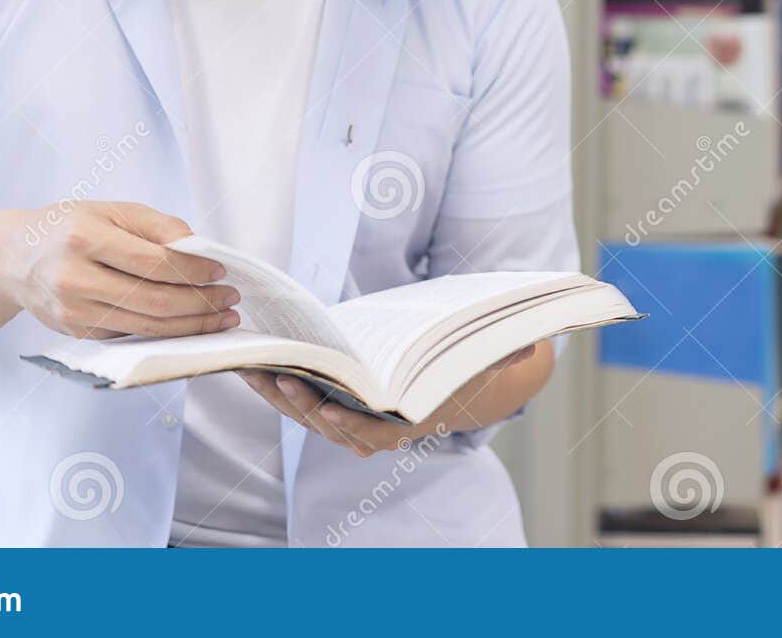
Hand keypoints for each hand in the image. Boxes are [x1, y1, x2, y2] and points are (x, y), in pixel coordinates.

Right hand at [0, 201, 239, 339]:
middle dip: (201, 303)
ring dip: (192, 326)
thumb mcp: (109, 209)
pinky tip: (191, 326)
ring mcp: (74, 312)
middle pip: (153, 301)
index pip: (153, 262)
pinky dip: (167, 334)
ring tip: (222, 317)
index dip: (193, 271)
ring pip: (146, 327)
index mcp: (84, 238)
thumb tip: (198, 247)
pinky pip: (131, 336)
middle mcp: (74, 278)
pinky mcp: (77, 332)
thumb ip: (156, 225)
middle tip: (230, 299)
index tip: (221, 271)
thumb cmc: (67, 227)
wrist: (12, 258)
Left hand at [237, 345, 538, 457]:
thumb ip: (507, 357)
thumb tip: (530, 348)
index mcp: (408, 424)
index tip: (325, 409)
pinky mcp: (329, 404)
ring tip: (253, 367)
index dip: (348, 424)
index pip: (375, 434)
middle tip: (279, 378)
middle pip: (330, 425)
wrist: (452, 383)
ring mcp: (348, 420)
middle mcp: (374, 430)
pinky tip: (252, 365)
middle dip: (301, 404)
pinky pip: (297, 400)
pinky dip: (273, 387)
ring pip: (306, 415)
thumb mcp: (489, 362)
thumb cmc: (466, 369)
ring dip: (278, 396)